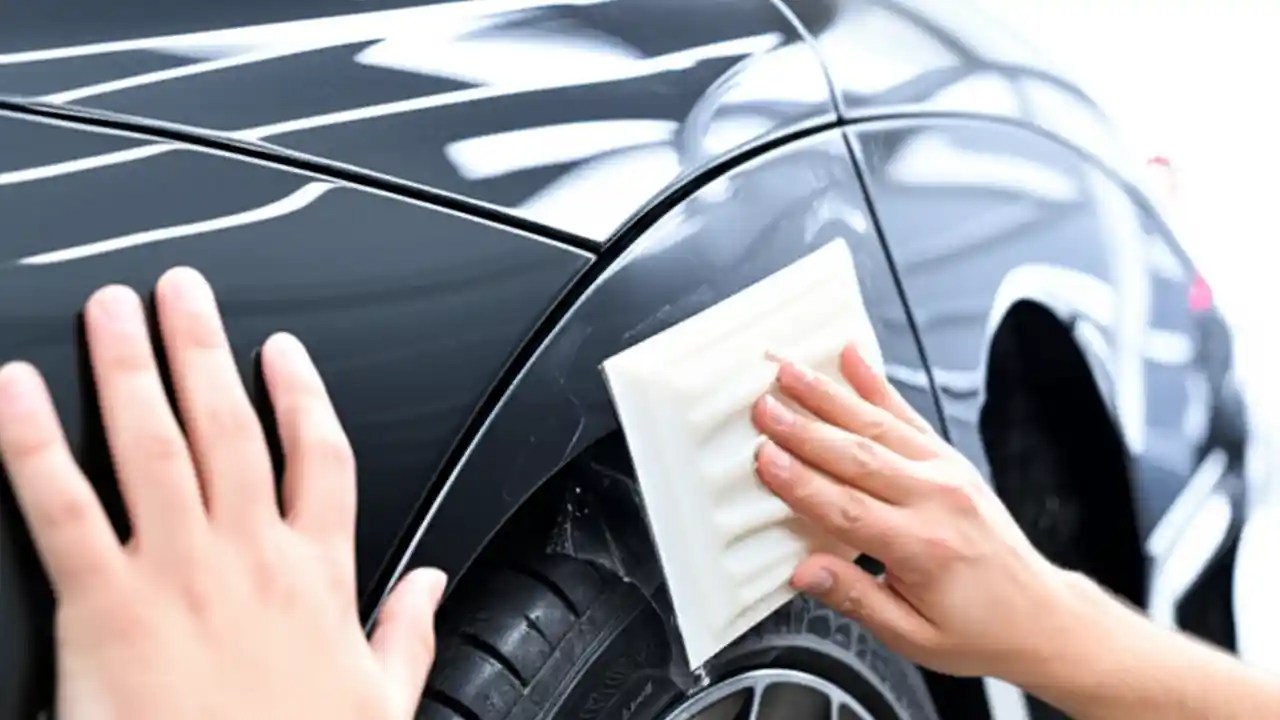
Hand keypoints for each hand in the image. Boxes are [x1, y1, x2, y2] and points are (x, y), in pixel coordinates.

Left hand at [0, 268, 443, 719]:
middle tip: (182, 291)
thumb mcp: (381, 702)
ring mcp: (177, 572)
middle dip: (205, 347)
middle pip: (229, 425)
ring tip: (114, 310)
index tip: (284, 352)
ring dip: (131, 365)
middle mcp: (248, 556)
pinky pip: (63, 506)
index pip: (319, 457)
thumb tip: (433, 586)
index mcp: (314, 576)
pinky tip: (18, 393)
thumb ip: (408, 632)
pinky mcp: (104, 606)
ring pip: (155, 442)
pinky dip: (34, 444)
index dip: (302, 394)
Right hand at [751, 345, 1085, 683]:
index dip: (800, 482)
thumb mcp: (912, 635)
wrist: (1040, 614)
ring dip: (828, 396)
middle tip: (763, 407)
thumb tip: (805, 573)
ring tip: (790, 372)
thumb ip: (855, 598)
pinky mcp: (949, 460)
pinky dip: (876, 384)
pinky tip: (851, 358)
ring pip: (877, 425)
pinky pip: (908, 414)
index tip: (765, 458)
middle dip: (803, 428)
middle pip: (856, 456)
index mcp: (922, 547)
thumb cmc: (978, 628)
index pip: (846, 508)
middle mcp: (935, 499)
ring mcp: (945, 472)